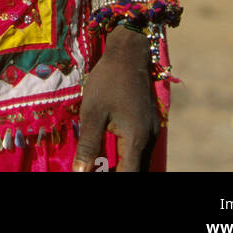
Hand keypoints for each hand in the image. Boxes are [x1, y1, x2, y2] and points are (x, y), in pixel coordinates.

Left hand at [72, 25, 159, 171]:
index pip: (128, 175)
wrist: (128, 53)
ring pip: (140, 163)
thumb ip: (88, 144)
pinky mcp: (150, 126)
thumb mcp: (92, 112)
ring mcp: (152, 132)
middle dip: (118, 173)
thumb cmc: (107, 80)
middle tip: (93, 168)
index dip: (112, 179)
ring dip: (124, 167)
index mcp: (135, 139)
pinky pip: (141, 152)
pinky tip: (113, 158)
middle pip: (137, 172)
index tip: (90, 173)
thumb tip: (80, 172)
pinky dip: (129, 160)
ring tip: (102, 166)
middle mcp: (149, 140)